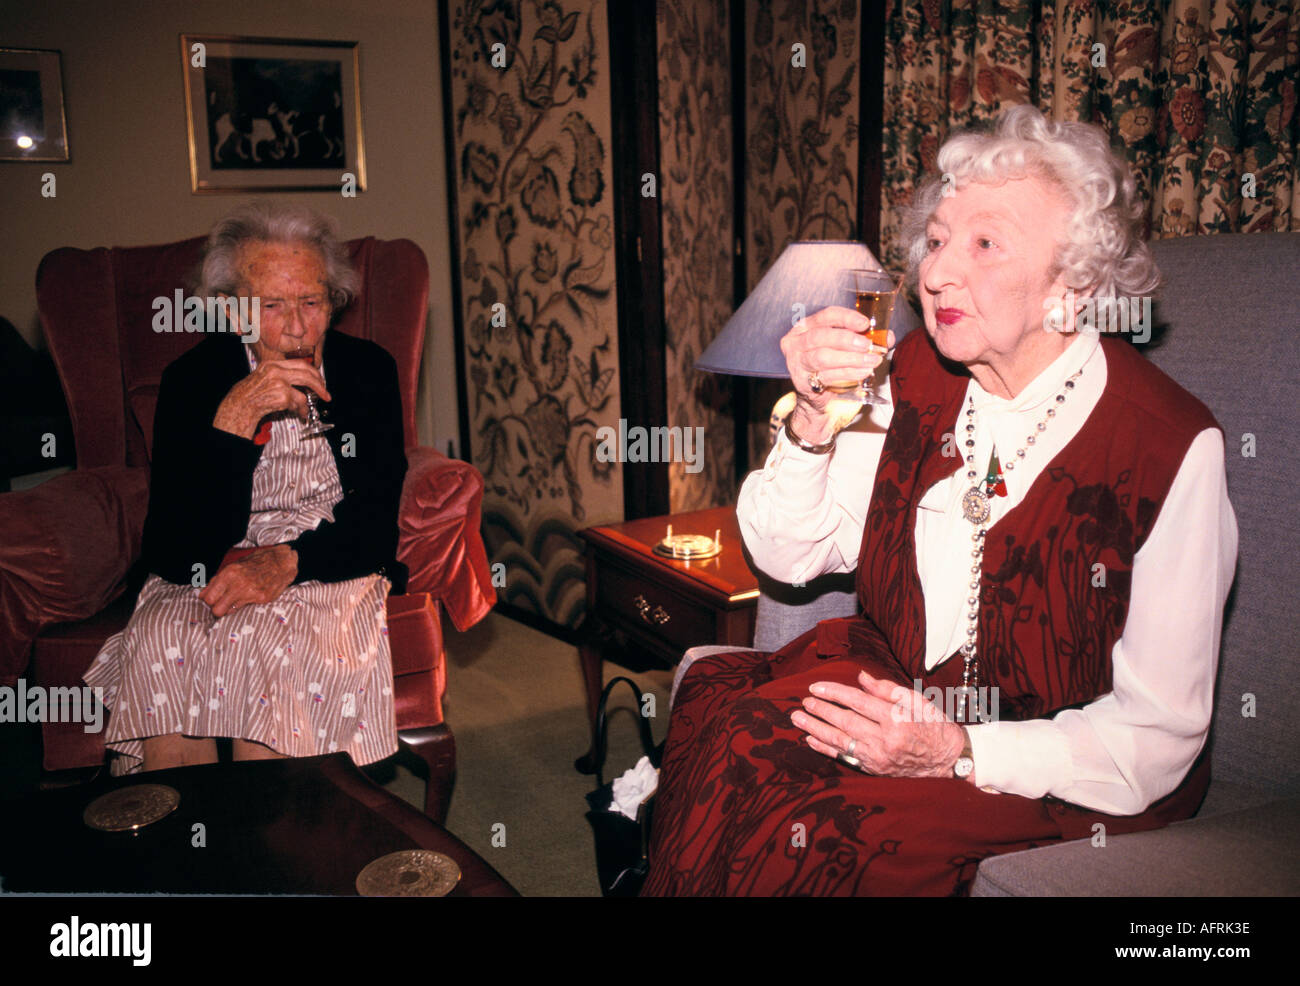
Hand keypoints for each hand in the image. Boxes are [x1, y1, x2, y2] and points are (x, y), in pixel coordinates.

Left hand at [198, 544, 296, 617]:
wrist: (281, 561)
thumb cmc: (257, 562)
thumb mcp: (235, 566)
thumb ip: (219, 580)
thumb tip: (204, 594)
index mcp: (229, 573)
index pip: (208, 597)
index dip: (208, 600)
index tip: (212, 600)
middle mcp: (238, 584)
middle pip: (215, 609)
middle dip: (216, 608)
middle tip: (221, 604)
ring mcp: (250, 593)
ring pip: (228, 612)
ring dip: (228, 608)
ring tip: (233, 602)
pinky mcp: (261, 599)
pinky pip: (243, 608)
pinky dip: (242, 605)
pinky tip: (247, 598)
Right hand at [212, 359, 331, 438]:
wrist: (240, 405)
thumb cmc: (251, 394)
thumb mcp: (265, 377)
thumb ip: (282, 376)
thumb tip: (304, 383)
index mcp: (273, 364)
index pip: (300, 363)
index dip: (313, 372)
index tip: (319, 379)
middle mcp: (276, 370)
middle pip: (307, 373)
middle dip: (319, 384)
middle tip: (325, 393)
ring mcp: (280, 382)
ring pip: (305, 388)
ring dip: (311, 400)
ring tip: (308, 409)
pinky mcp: (282, 395)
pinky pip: (298, 403)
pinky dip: (300, 410)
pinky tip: (298, 414)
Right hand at [779, 306, 892, 442]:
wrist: (814, 394)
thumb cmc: (828, 363)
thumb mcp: (842, 346)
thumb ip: (863, 338)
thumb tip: (887, 337)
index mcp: (806, 326)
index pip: (825, 316)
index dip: (846, 318)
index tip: (864, 324)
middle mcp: (796, 342)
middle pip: (820, 336)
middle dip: (847, 339)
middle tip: (868, 345)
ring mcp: (797, 363)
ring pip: (822, 357)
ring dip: (851, 358)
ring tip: (871, 360)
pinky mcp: (803, 382)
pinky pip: (828, 376)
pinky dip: (848, 373)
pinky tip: (863, 371)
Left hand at [790, 670, 965, 777]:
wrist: (949, 759)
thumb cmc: (933, 724)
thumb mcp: (916, 700)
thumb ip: (886, 689)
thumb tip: (860, 677)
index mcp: (896, 720)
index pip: (857, 703)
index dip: (834, 693)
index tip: (815, 687)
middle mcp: (885, 741)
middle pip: (845, 722)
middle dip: (821, 711)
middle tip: (803, 702)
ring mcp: (879, 758)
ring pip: (840, 741)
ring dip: (816, 729)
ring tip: (797, 719)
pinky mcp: (875, 769)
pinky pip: (845, 758)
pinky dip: (826, 749)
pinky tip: (811, 740)